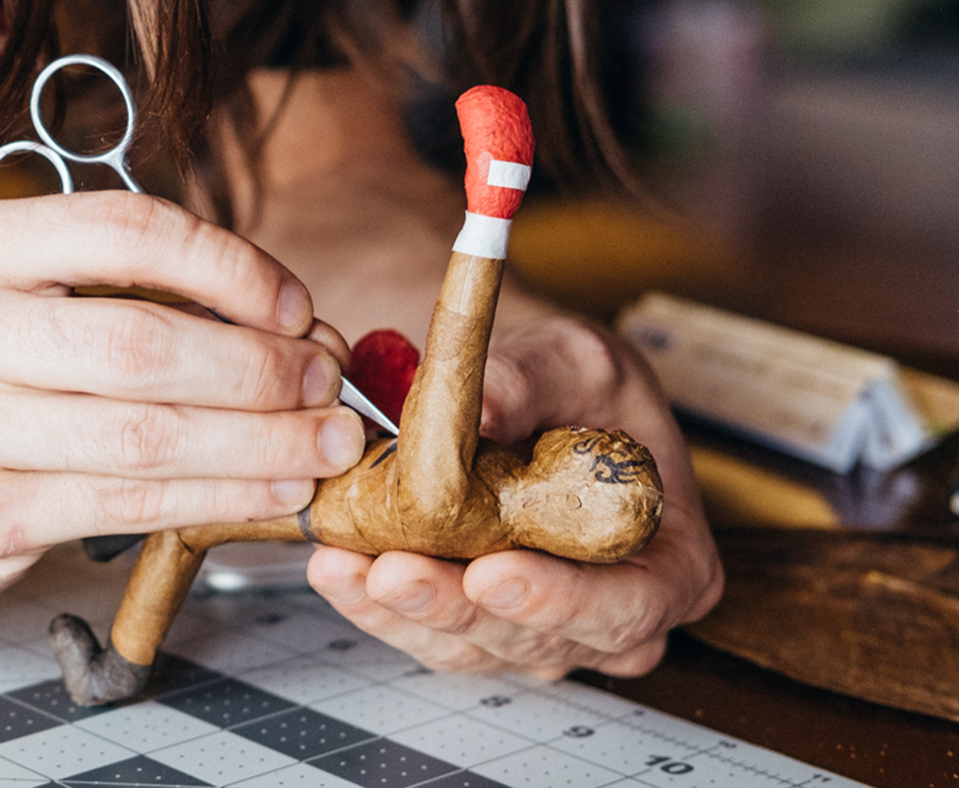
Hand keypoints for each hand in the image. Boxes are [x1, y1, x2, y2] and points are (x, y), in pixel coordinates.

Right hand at [0, 191, 365, 620]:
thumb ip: (111, 295)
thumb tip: (286, 321)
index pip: (120, 228)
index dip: (227, 264)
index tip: (291, 303)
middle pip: (144, 337)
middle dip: (260, 363)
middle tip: (323, 380)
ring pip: (147, 430)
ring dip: (260, 439)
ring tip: (322, 442)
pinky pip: (125, 501)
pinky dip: (216, 495)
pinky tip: (269, 490)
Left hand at [305, 313, 722, 676]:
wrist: (526, 393)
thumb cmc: (574, 383)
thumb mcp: (570, 358)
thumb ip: (528, 381)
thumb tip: (476, 407)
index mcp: (668, 559)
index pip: (627, 605)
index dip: (560, 601)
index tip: (493, 575)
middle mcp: (613, 612)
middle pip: (537, 638)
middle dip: (456, 607)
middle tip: (393, 572)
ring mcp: (542, 628)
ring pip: (470, 645)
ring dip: (400, 611)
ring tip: (344, 566)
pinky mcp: (476, 625)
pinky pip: (425, 631)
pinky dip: (374, 604)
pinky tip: (335, 568)